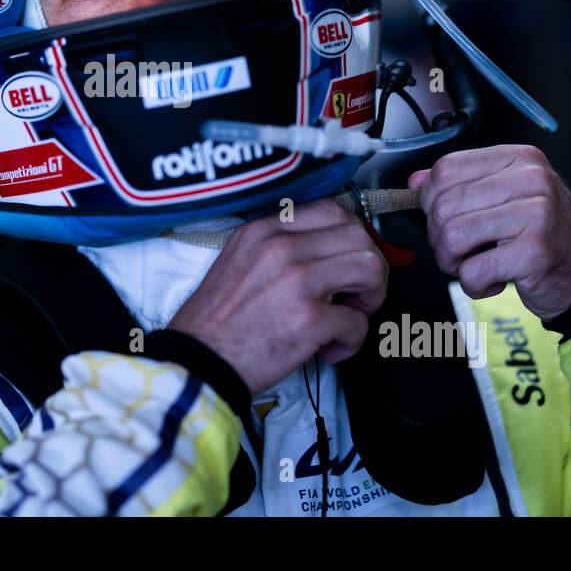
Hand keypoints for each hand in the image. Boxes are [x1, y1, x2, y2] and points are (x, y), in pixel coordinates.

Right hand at [168, 198, 388, 394]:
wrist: (199, 360)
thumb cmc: (219, 318)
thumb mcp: (241, 259)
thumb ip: (281, 246)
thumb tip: (330, 252)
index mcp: (264, 228)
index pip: (331, 210)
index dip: (350, 238)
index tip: (344, 263)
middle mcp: (281, 246)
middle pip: (359, 236)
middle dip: (369, 268)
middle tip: (354, 296)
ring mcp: (297, 280)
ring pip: (370, 268)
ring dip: (370, 297)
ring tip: (348, 317)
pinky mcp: (309, 319)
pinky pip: (359, 323)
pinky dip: (353, 341)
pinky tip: (329, 350)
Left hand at [409, 145, 570, 319]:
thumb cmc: (542, 233)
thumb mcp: (506, 196)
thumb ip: (462, 184)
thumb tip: (416, 183)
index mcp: (519, 160)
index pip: (447, 169)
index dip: (430, 198)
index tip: (438, 216)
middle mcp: (530, 180)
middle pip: (445, 206)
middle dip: (440, 237)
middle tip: (459, 250)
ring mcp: (535, 215)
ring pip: (453, 237)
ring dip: (453, 263)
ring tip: (475, 265)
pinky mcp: (534, 253)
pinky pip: (472, 271)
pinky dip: (474, 284)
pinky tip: (495, 280)